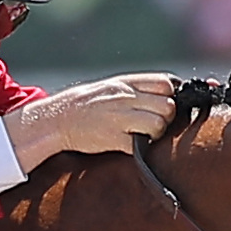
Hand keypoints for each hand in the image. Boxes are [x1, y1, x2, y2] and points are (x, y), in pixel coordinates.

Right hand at [6, 74, 179, 167]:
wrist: (58, 119)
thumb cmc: (88, 104)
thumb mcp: (113, 86)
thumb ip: (139, 87)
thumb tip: (171, 91)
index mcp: (127, 82)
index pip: (166, 83)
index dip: (172, 95)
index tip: (165, 105)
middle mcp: (125, 97)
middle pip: (168, 105)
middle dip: (166, 117)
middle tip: (154, 124)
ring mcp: (120, 118)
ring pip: (159, 124)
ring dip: (156, 133)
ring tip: (143, 135)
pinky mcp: (114, 139)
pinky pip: (141, 144)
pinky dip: (141, 147)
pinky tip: (132, 145)